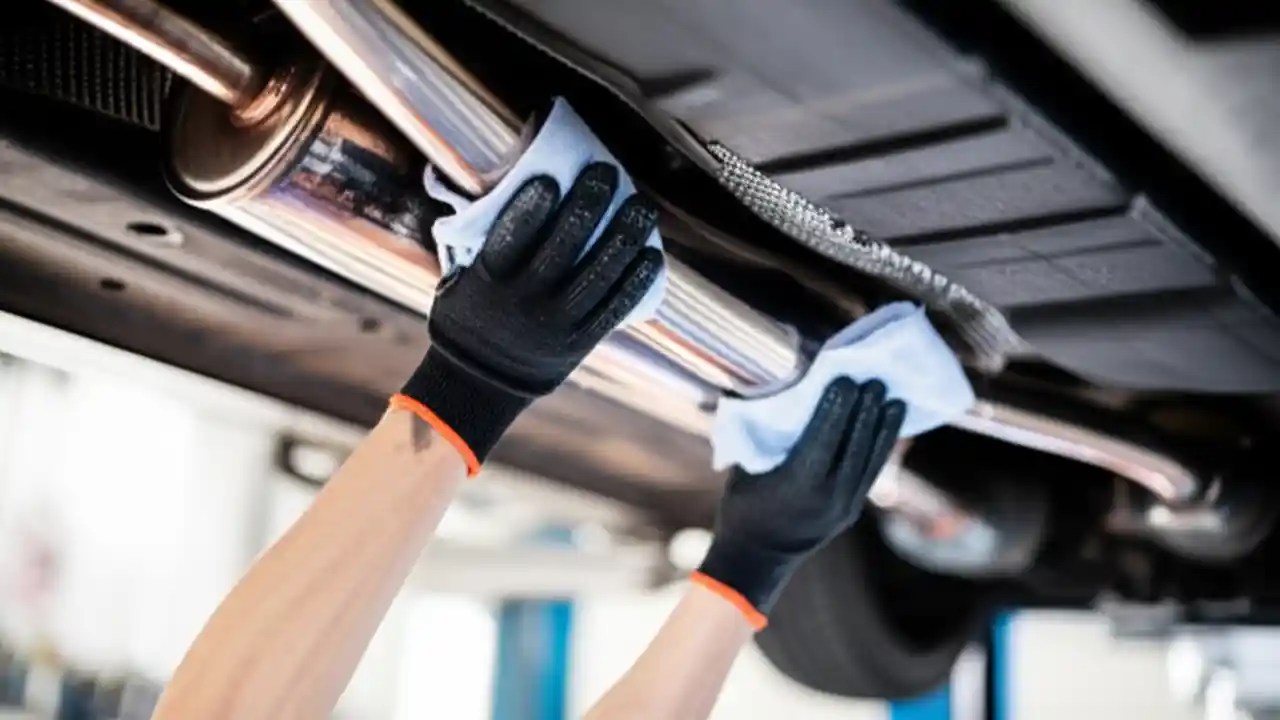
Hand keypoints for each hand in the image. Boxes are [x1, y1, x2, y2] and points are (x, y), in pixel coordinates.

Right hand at [395, 162, 663, 472]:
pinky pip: (614, 308)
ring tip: (642, 205)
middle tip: (606, 173)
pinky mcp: (581, 341)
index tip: (550, 177)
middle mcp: (525, 303)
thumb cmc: (472, 311)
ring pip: (597, 275)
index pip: (511, 239)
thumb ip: (484, 240)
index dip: (531, 208)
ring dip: (624, 236)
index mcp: (490, 282)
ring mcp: (557, 324)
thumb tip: (506, 181)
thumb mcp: (463, 276)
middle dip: (587, 207)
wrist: (481, 380)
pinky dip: (636, 281)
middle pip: (562, 249)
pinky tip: (652, 254)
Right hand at [694, 378, 904, 627]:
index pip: (823, 438)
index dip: (837, 407)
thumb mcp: (745, 469)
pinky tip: (890, 426)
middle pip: (854, 446)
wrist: (756, 559)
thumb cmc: (742, 507)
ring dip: (883, 428)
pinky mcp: (852, 510)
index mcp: (796, 484)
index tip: (846, 379)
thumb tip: (769, 390)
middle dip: (866, 411)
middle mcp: (827, 497)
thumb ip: (764, 435)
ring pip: (871, 461)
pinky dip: (882, 447)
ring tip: (895, 398)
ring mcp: (844, 507)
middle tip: (875, 380)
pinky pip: (872, 473)